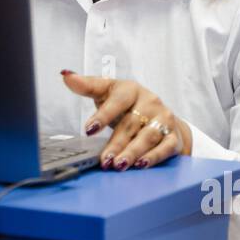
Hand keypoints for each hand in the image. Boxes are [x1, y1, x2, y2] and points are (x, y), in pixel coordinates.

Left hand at [60, 71, 190, 170]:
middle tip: (104, 160)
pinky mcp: (173, 135)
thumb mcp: (108, 92)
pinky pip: (165, 147)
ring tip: (119, 165)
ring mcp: (163, 118)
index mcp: (130, 89)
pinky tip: (141, 165)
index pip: (117, 100)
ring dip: (133, 152)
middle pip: (131, 124)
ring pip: (148, 136)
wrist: (159, 115)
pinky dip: (154, 157)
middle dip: (116, 143)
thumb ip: (87, 86)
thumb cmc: (127, 104)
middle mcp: (149, 101)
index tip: (89, 130)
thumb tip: (65, 74)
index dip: (103, 115)